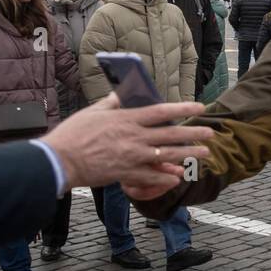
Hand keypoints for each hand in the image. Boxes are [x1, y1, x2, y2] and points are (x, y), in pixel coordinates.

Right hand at [43, 94, 212, 191]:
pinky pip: (153, 176)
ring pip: (168, 156)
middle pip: (171, 135)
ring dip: (188, 154)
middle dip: (194, 133)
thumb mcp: (93, 112)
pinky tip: (178, 176)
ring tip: (204, 153)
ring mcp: (133, 157)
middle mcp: (135, 138)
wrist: (60, 161)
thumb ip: (112, 103)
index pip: (161, 111)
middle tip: (210, 133)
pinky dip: (167, 177)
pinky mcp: (127, 173)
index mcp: (127, 120)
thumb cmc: (74, 134)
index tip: (200, 106)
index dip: (183, 108)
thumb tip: (124, 93)